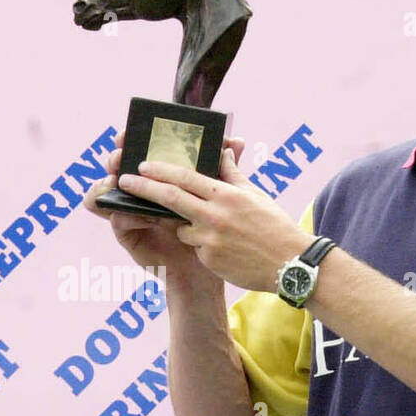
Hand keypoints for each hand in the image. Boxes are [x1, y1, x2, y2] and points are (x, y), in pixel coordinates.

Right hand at [84, 134, 248, 288]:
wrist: (208, 263)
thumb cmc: (212, 227)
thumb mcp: (219, 195)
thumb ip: (226, 168)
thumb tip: (236, 141)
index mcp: (160, 177)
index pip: (140, 150)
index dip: (132, 139)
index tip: (130, 130)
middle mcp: (142, 191)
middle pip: (119, 166)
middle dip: (116, 157)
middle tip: (119, 154)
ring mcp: (132, 211)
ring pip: (106, 192)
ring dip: (107, 183)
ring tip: (116, 179)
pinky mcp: (129, 234)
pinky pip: (116, 220)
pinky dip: (122, 214)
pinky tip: (131, 211)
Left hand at [116, 147, 307, 293]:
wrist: (290, 265)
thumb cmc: (275, 226)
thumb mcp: (255, 195)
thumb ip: (233, 174)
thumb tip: (225, 150)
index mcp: (226, 195)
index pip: (185, 178)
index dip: (160, 170)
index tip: (142, 165)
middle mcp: (215, 215)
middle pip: (170, 198)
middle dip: (144, 188)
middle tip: (125, 180)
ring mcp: (210, 239)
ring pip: (181, 228)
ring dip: (184, 226)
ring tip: (214, 231)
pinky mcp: (210, 260)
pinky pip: (196, 248)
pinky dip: (201, 245)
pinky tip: (225, 250)